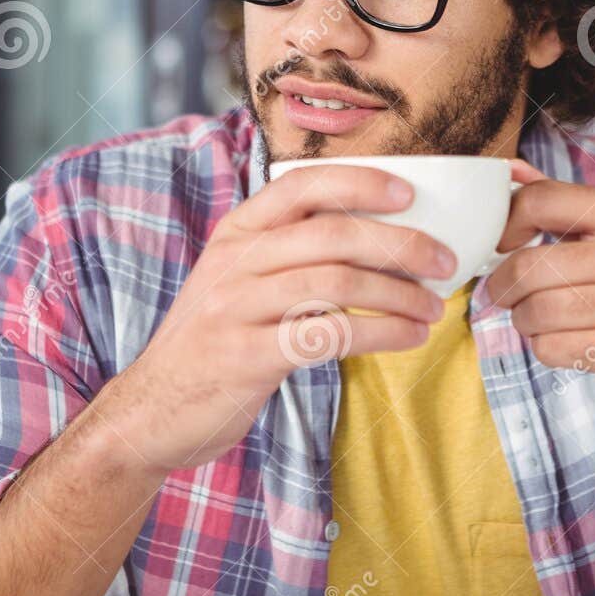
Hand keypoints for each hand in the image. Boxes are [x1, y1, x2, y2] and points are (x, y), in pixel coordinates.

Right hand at [101, 164, 454, 474]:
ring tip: (433, 309)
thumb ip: (290, 256)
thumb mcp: (238, 283)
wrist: (149, 413)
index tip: (409, 193)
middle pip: (332, 233)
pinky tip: (407, 339)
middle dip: (400, 244)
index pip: (302, 185)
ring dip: (398, 295)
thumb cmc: (214, 343)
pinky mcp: (246, 357)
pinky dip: (380, 333)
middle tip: (444, 262)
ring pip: (336, 282)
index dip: (360, 182)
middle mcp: (234, 261)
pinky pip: (328, 335)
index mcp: (236, 233)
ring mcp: (236, 308)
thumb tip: (378, 240)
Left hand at [482, 160, 594, 427]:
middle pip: (531, 265)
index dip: (505, 226)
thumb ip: (565, 205)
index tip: (502, 247)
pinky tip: (566, 345)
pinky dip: (546, 350)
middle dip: (504, 287)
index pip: (540, 200)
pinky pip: (556, 349)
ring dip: (524, 324)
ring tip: (538, 323)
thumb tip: (507, 171)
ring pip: (539, 312)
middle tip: (504, 296)